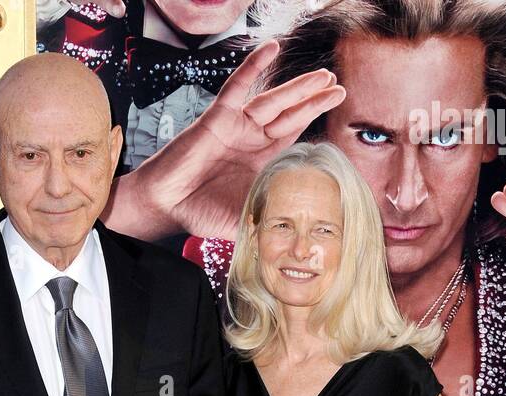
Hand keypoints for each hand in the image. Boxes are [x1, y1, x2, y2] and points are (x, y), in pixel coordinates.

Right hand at [105, 41, 344, 240]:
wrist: (168, 205)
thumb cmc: (201, 214)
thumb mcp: (245, 221)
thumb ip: (269, 221)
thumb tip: (298, 236)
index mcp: (261, 163)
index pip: (294, 137)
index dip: (314, 124)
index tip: (337, 115)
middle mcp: (252, 141)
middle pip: (290, 115)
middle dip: (313, 101)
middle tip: (337, 88)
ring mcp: (237, 127)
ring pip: (272, 101)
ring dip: (297, 87)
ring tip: (322, 77)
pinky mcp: (218, 117)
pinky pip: (238, 86)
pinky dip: (253, 66)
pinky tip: (271, 48)